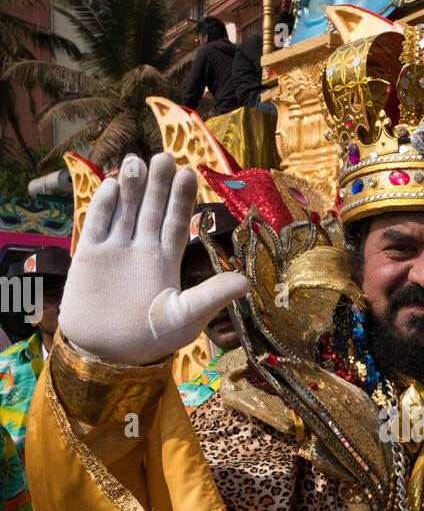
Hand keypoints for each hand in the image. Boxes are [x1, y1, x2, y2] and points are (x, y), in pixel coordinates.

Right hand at [59, 152, 248, 365]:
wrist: (107, 354)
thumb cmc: (151, 340)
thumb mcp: (186, 317)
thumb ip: (212, 297)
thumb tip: (247, 282)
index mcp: (166, 261)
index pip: (177, 222)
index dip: (183, 198)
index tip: (190, 171)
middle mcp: (142, 250)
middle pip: (152, 209)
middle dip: (159, 184)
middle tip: (166, 156)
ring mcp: (115, 251)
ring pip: (125, 210)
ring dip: (132, 187)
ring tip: (138, 160)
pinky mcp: (89, 256)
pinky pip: (97, 224)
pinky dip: (104, 205)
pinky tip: (112, 184)